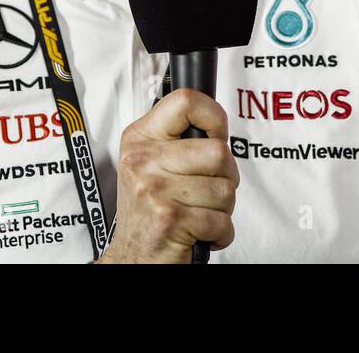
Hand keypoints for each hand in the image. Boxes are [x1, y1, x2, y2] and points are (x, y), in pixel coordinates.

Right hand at [95, 88, 238, 263]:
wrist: (133, 256)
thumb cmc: (148, 211)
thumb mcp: (149, 164)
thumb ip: (178, 141)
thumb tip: (218, 125)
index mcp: (140, 139)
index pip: (185, 101)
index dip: (214, 117)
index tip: (216, 135)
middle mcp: (143, 160)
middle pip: (219, 152)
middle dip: (226, 177)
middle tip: (207, 190)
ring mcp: (155, 189)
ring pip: (226, 189)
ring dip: (223, 209)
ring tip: (199, 213)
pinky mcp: (170, 219)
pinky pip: (223, 221)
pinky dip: (220, 233)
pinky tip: (200, 232)